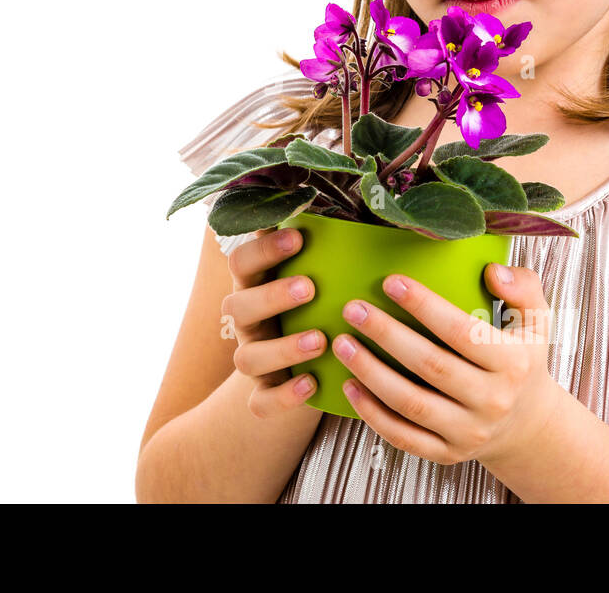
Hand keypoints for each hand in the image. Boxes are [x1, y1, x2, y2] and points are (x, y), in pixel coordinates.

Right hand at [220, 227, 327, 418]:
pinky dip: (282, 396)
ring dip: (282, 348)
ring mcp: (254, 361)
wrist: (309, 373)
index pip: (242, 261)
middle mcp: (248, 323)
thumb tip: (372, 205)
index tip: (299, 236)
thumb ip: (331, 248)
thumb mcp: (322, 277)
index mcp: (256, 287)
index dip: (263, 248)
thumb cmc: (322, 310)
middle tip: (310, 287)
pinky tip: (311, 385)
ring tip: (320, 341)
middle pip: (236, 306)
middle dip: (271, 295)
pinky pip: (260, 403)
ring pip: (246, 358)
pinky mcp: (264, 396)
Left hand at [331, 262, 560, 466]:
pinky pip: (402, 436)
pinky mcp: (446, 454)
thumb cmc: (520, 362)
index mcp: (513, 364)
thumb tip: (494, 270)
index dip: (425, 306)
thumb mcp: (537, 323)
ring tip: (341, 343)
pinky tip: (349, 385)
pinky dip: (372, 413)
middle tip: (353, 309)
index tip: (391, 281)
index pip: (463, 332)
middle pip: (430, 366)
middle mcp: (492, 401)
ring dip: (370, 372)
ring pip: (410, 403)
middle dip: (386, 334)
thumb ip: (523, 289)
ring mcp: (468, 432)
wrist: (527, 427)